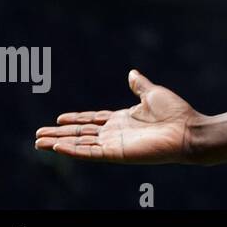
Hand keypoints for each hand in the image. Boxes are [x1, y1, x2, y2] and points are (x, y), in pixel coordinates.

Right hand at [35, 69, 199, 163]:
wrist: (188, 129)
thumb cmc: (175, 112)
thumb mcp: (153, 94)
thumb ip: (139, 86)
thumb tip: (132, 73)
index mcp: (122, 119)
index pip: (93, 120)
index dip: (76, 119)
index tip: (58, 118)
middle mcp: (116, 133)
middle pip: (81, 133)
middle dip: (59, 134)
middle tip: (38, 135)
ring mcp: (115, 144)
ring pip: (81, 144)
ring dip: (59, 143)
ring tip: (38, 143)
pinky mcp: (117, 153)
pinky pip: (91, 153)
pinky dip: (74, 150)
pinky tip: (57, 147)